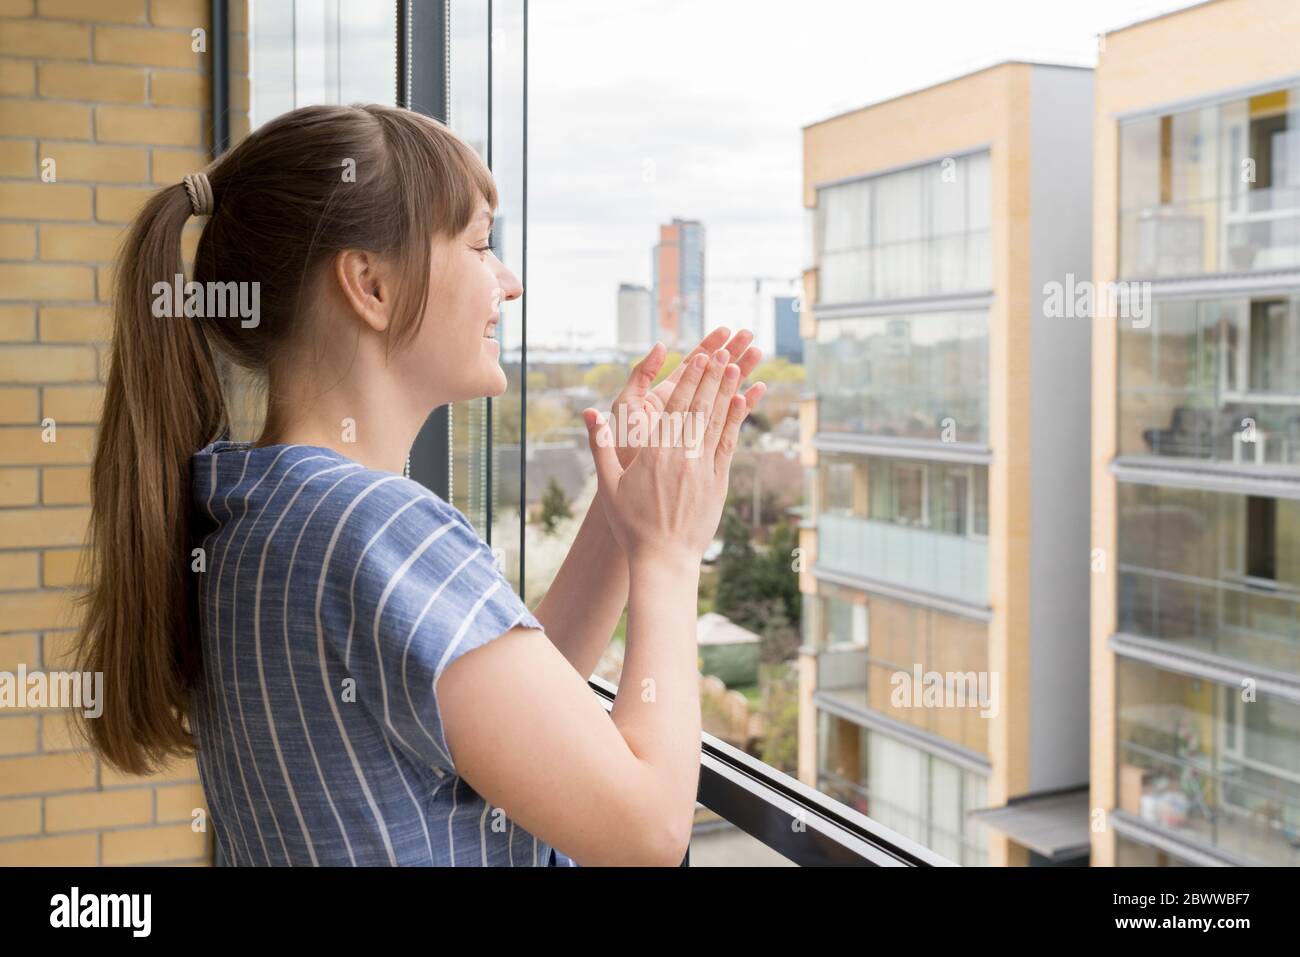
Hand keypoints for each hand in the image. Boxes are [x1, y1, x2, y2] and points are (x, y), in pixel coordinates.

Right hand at [582, 347, 765, 566]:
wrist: (663, 559)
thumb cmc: (631, 525)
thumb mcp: (608, 485)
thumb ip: (601, 446)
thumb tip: (588, 414)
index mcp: (656, 454)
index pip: (676, 408)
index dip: (689, 379)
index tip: (699, 356)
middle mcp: (683, 456)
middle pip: (700, 407)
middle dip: (710, 376)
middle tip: (721, 350)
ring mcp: (703, 468)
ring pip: (717, 422)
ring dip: (727, 392)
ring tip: (735, 366)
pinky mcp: (718, 482)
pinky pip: (728, 444)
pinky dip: (735, 421)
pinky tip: (742, 402)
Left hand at [608, 326, 764, 469]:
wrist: (633, 488)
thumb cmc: (625, 450)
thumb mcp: (628, 406)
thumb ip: (641, 376)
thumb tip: (661, 346)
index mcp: (665, 396)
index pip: (690, 366)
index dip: (708, 346)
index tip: (726, 330)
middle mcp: (682, 408)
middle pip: (710, 375)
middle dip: (730, 354)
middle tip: (749, 333)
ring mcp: (696, 425)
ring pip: (723, 393)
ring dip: (742, 372)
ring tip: (759, 352)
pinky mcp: (707, 443)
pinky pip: (729, 420)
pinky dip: (744, 405)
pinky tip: (759, 389)